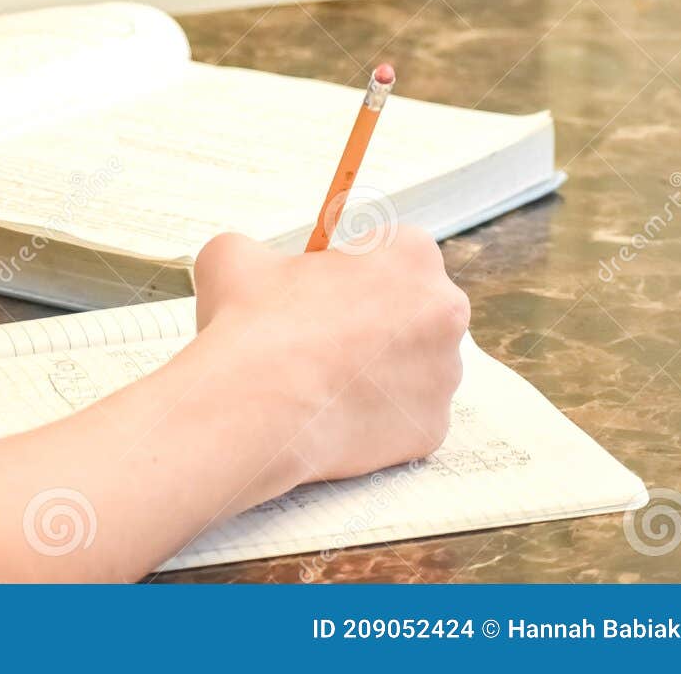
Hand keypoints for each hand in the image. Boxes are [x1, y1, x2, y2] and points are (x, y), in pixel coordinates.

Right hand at [190, 226, 468, 487]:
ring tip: (319, 379)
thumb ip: (260, 253)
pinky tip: (329, 412)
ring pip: (411, 367)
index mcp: (412, 254)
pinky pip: (402, 417)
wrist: (254, 408)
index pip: (392, 250)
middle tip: (319, 334)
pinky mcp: (431, 430)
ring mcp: (445, 376)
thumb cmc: (251, 322)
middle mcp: (446, 312)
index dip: (351, 268)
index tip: (322, 287)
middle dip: (374, 319)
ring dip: (375, 369)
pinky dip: (371, 416)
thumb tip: (256, 266)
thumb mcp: (235, 255)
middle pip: (412, 309)